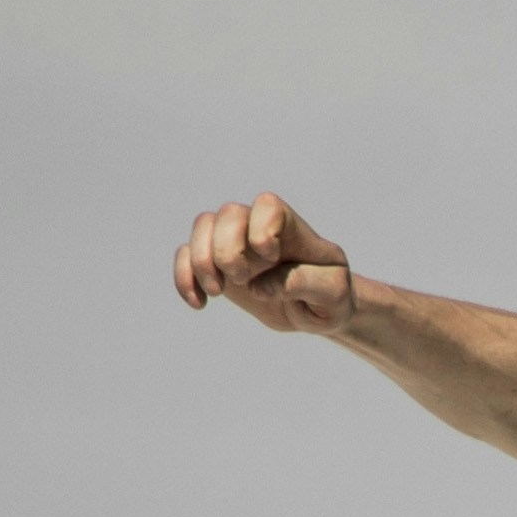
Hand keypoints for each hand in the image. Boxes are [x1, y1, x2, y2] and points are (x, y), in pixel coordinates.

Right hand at [170, 193, 360, 333]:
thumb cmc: (330, 297)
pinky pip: (185, 255)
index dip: (261, 227)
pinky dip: (184, 278)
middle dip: (227, 249)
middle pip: (228, 213)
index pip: (269, 205)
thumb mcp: (332, 294)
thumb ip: (305, 283)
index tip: (271, 256)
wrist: (315, 310)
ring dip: (201, 260)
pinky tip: (199, 303)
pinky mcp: (217, 263)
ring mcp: (236, 243)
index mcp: (294, 230)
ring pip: (203, 226)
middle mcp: (259, 228)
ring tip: (217, 292)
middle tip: (241, 280)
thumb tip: (259, 286)